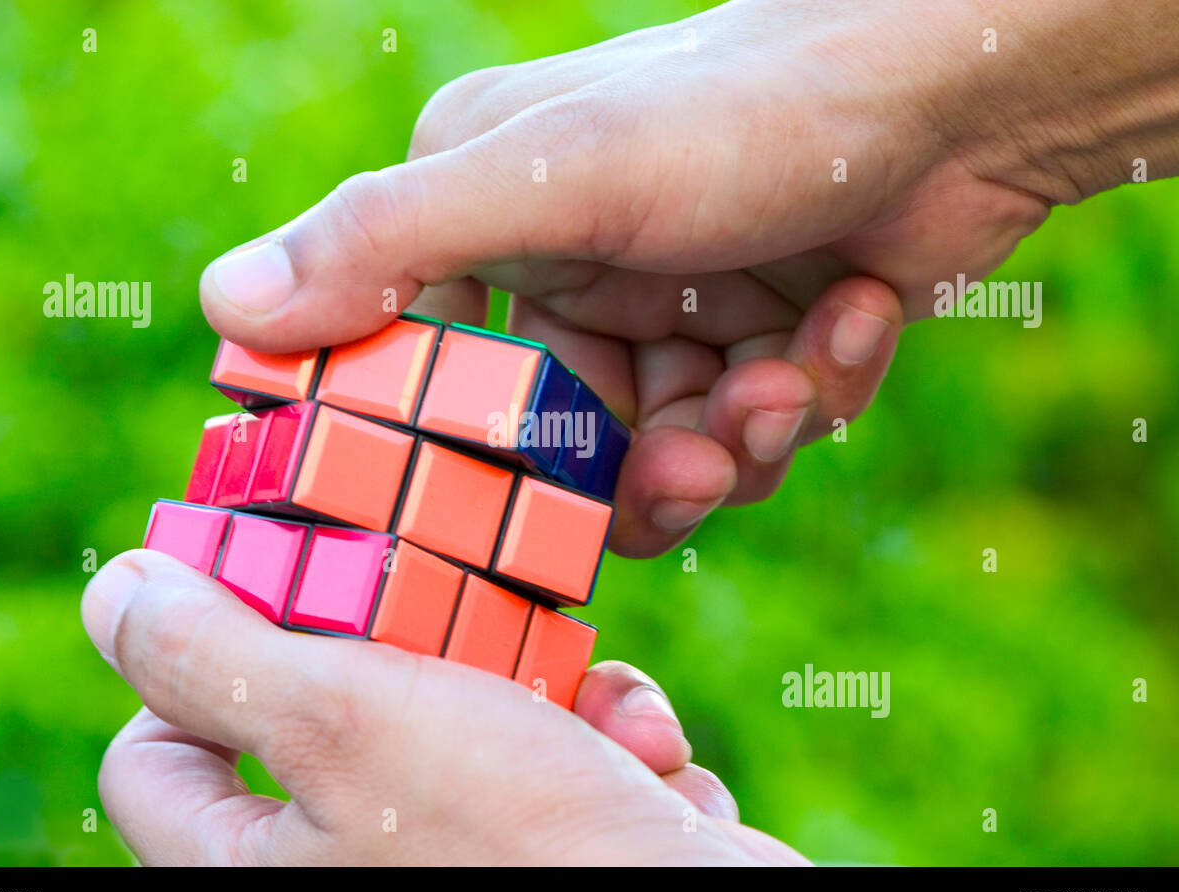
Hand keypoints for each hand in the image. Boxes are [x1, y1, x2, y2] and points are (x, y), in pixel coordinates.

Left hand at [83, 549, 808, 864]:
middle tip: (456, 611)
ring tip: (582, 713)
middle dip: (421, 649)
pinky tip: (643, 764)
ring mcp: (456, 854)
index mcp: (257, 866)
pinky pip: (555, 748)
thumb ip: (216, 655)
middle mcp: (348, 867)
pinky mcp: (551, 841)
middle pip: (329, 704)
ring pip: (464, 708)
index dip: (204, 650)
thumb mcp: (345, 719)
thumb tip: (116, 593)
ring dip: (538, 687)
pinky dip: (602, 738)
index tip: (285, 578)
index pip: (155, 751)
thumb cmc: (524, 839)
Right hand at [197, 0, 1178, 555]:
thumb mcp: (553, 174)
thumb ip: (389, 242)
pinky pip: (758, 433)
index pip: (424, 386)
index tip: (499, 519)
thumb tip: (224, 307)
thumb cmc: (740, 109)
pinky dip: (812, 392)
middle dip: (642, 474)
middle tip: (698, 457)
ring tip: (789, 381)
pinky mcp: (754, 344)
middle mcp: (565, 276)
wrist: (954, 85)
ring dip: (739, 439)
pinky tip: (853, 317)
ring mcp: (666, 316)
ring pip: (670, 464)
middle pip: (560, 458)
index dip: (459, 464)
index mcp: (483, 230)